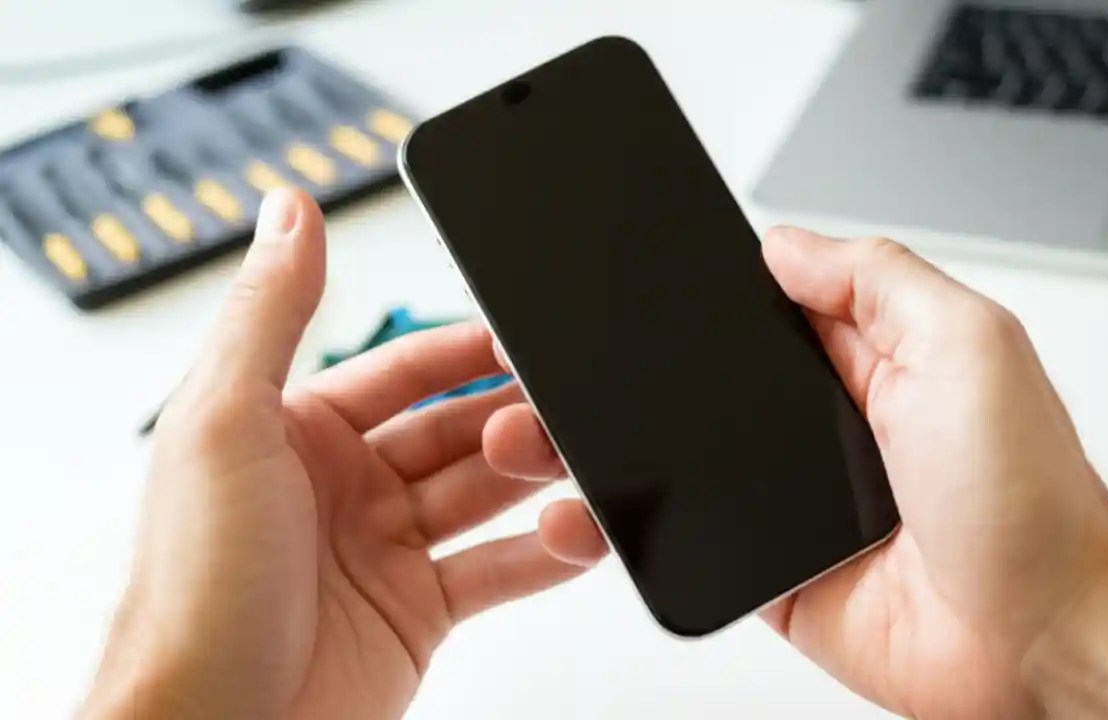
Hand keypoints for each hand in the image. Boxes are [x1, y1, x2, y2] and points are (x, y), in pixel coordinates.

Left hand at [82, 190, 605, 719]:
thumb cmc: (196, 590)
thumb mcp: (223, 423)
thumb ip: (272, 313)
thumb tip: (291, 211)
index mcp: (294, 432)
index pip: (401, 369)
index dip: (464, 348)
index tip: (523, 335)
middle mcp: (343, 488)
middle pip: (456, 429)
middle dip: (510, 416)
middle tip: (555, 411)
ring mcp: (385, 552)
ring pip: (487, 495)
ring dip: (536, 478)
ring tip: (576, 466)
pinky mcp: (420, 615)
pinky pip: (500, 569)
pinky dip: (547, 552)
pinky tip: (577, 532)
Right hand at [490, 228, 1107, 716]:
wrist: (1039, 640)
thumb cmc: (1029, 500)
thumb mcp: (968, 344)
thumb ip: (877, 279)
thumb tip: (784, 243)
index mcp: (870, 357)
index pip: (763, 308)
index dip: (701, 293)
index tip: (628, 279)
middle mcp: (828, 424)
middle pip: (711, 382)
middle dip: (641, 371)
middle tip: (567, 359)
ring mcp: (796, 500)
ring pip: (688, 461)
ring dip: (627, 448)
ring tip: (547, 430)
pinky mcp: (772, 570)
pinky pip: (692, 540)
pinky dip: (643, 530)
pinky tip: (594, 510)